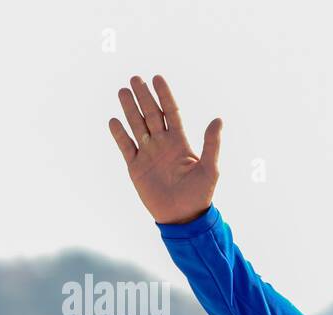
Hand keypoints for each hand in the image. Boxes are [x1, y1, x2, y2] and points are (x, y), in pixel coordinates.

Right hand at [108, 75, 221, 225]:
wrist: (182, 217)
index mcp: (180, 142)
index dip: (164, 95)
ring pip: (137, 126)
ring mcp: (148, 154)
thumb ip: (211, 144)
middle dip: (143, 96)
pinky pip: (126, 146)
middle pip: (150, 114)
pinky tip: (114, 120)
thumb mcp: (210, 169)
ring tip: (123, 91)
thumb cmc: (200, 195)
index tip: (157, 78)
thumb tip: (218, 119)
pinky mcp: (136, 166)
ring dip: (129, 109)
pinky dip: (119, 134)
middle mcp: (162, 144)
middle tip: (135, 78)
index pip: (170, 112)